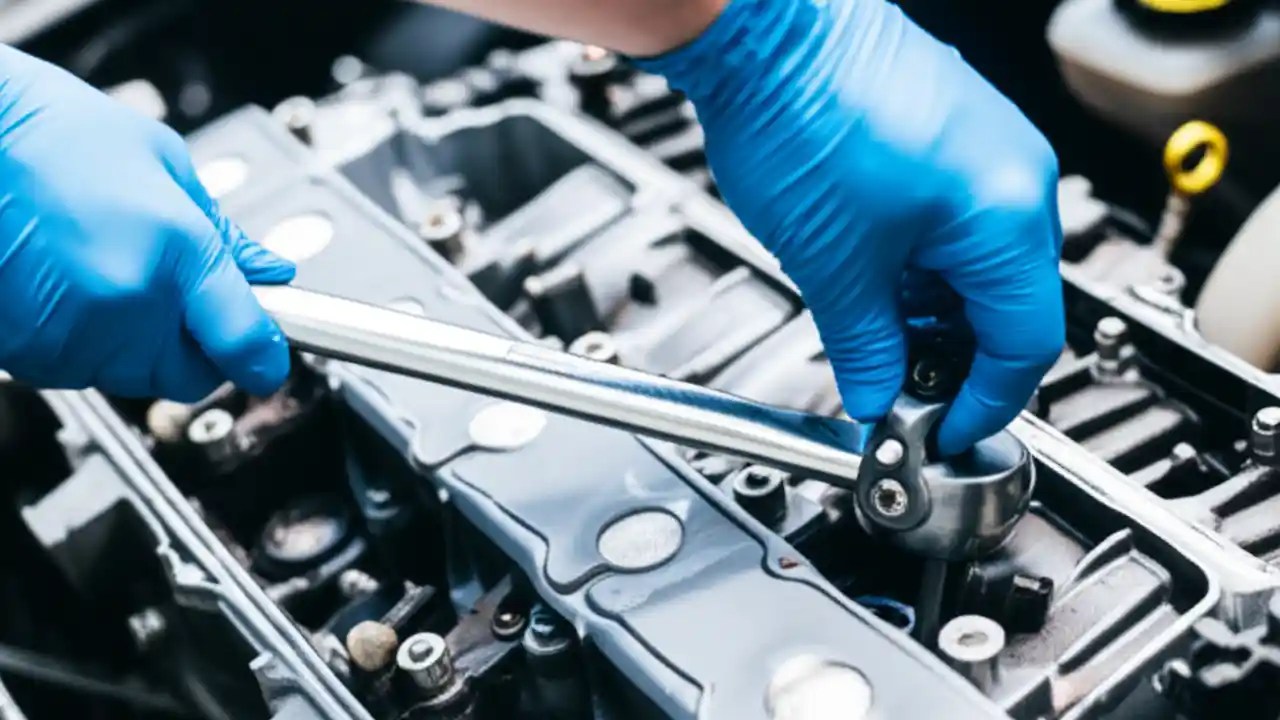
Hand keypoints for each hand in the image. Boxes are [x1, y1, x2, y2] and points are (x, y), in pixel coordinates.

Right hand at [0, 46, 294, 401]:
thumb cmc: (46, 134)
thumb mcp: (162, 161)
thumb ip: (222, 232)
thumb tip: (267, 272)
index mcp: (174, 254)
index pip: (245, 344)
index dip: (265, 358)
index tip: (269, 356)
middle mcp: (126, 306)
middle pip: (191, 375)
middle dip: (195, 346)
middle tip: (174, 291)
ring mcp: (71, 336)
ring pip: (135, 376)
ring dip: (138, 344)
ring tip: (107, 269)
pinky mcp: (26, 354)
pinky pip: (81, 370)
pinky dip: (88, 343)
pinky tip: (71, 285)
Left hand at [639, 0, 1064, 452]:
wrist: (762, 31)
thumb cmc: (799, 115)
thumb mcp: (832, 266)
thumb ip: (865, 348)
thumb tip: (877, 395)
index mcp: (1006, 215)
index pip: (1025, 345)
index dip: (983, 405)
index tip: (943, 433)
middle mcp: (1015, 177)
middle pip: (1008, 305)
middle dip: (951, 359)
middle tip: (898, 391)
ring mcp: (988, 149)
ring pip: (979, 266)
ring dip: (931, 314)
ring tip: (871, 337)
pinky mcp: (952, 133)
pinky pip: (958, 223)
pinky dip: (921, 268)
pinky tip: (872, 285)